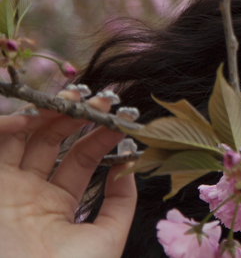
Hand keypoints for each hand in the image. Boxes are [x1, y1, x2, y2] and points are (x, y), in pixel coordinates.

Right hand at [0, 93, 136, 257]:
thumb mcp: (105, 239)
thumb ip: (120, 205)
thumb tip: (130, 167)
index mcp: (57, 206)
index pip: (82, 157)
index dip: (102, 134)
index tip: (124, 115)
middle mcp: (28, 193)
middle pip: (51, 140)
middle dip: (77, 115)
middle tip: (104, 98)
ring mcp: (5, 188)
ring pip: (21, 136)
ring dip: (46, 112)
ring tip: (75, 98)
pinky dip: (6, 126)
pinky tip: (30, 119)